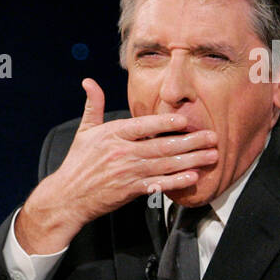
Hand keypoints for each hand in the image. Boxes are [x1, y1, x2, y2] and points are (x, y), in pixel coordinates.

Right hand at [14, 78, 218, 253]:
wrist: (68, 197)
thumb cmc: (78, 163)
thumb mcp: (84, 131)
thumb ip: (93, 105)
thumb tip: (88, 82)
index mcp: (112, 135)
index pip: (143, 125)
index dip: (165, 122)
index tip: (185, 119)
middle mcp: (122, 152)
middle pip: (162, 145)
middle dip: (191, 141)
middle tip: (212, 137)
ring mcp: (128, 173)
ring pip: (165, 164)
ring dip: (192, 160)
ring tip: (212, 155)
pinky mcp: (130, 191)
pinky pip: (159, 184)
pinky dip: (177, 181)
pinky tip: (193, 177)